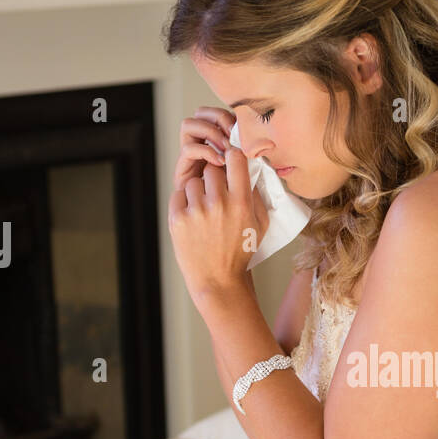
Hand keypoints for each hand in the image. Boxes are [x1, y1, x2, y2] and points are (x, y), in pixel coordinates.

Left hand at [169, 108, 270, 301]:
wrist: (218, 280)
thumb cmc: (241, 252)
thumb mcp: (260, 225)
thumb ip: (257, 195)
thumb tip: (250, 168)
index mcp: (241, 203)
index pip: (235, 158)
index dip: (232, 158)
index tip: (231, 164)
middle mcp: (218, 204)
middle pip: (212, 168)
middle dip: (214, 178)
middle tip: (217, 195)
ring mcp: (196, 211)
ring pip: (194, 181)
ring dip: (198, 192)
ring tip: (205, 212)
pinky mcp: (177, 219)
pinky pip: (179, 194)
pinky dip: (185, 202)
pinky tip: (193, 218)